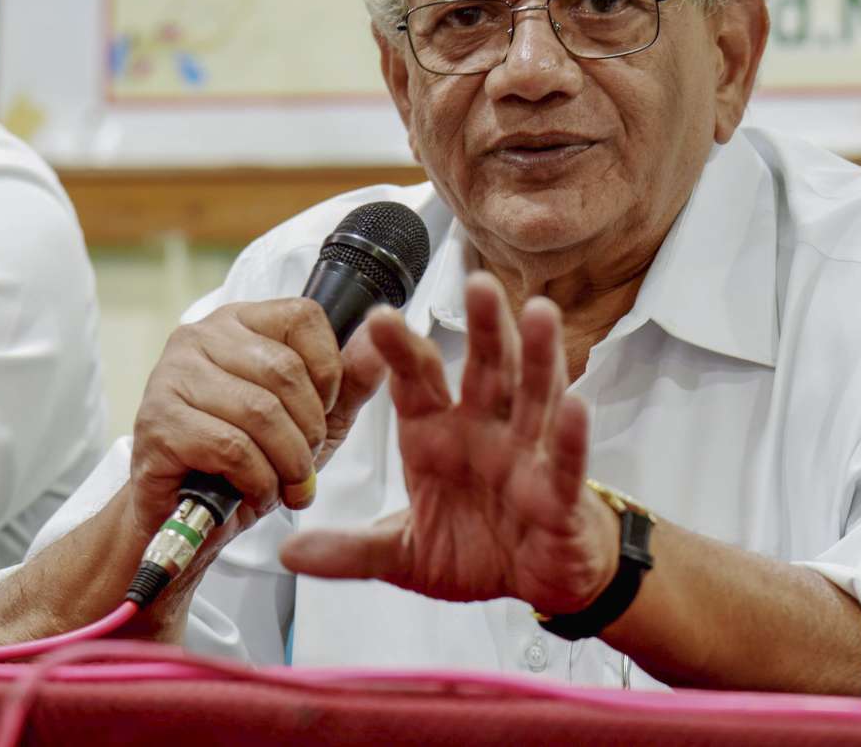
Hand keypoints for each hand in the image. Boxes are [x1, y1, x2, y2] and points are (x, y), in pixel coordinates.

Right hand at [129, 299, 386, 538]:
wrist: (189, 518)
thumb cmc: (253, 458)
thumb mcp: (317, 415)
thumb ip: (352, 376)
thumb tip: (382, 332)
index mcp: (241, 322)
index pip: (303, 317)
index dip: (328, 371)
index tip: (323, 411)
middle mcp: (200, 337)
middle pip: (284, 371)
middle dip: (310, 428)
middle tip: (305, 462)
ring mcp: (171, 377)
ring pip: (260, 412)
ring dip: (287, 460)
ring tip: (286, 483)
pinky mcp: (157, 423)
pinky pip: (231, 448)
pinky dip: (258, 479)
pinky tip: (257, 492)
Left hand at [279, 272, 619, 614]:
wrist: (538, 579)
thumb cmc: (478, 550)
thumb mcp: (403, 554)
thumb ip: (351, 550)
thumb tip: (286, 552)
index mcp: (439, 435)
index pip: (418, 382)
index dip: (401, 351)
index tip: (378, 318)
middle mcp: (485, 431)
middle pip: (485, 369)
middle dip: (483, 327)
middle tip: (476, 282)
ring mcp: (527, 456)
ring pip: (533, 397)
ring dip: (537, 356)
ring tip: (539, 313)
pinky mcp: (561, 493)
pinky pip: (565, 460)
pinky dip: (570, 435)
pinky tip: (574, 405)